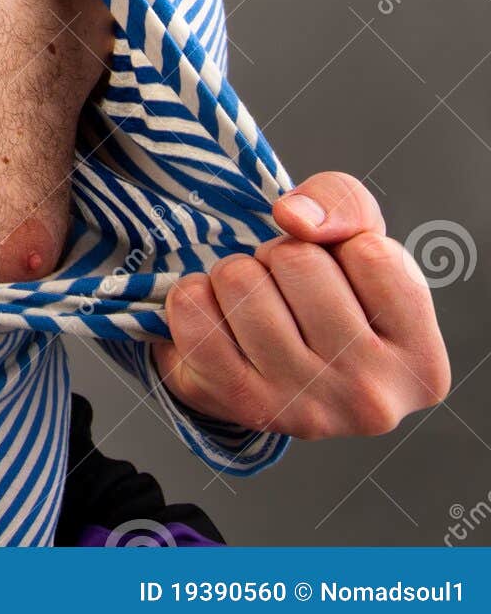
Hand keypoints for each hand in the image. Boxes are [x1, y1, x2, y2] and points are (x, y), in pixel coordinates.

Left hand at [152, 172, 451, 438]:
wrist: (261, 364)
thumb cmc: (326, 294)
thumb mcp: (357, 238)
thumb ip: (344, 203)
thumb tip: (295, 218)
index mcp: (422, 367)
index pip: (369, 253)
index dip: (340, 246)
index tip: (341, 279)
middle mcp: (370, 400)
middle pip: (298, 261)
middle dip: (281, 256)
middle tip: (287, 291)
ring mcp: (302, 409)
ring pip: (240, 279)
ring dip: (237, 274)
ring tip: (256, 305)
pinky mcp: (233, 404)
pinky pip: (192, 307)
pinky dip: (193, 294)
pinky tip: (217, 317)